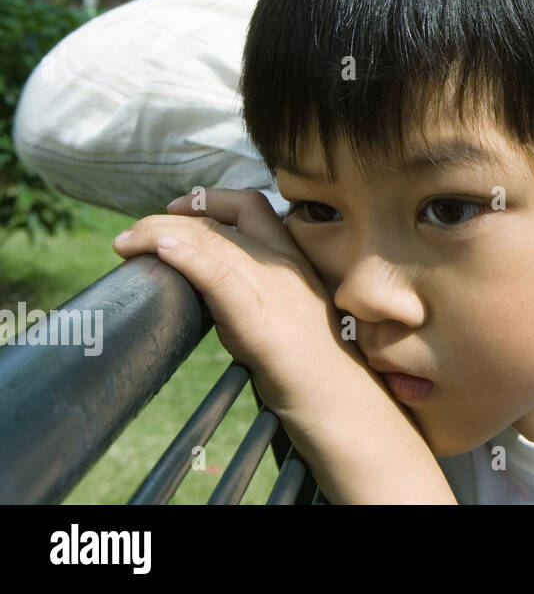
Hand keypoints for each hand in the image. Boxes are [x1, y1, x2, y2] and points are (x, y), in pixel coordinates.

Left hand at [111, 187, 371, 425]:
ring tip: (125, 245)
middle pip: (219, 223)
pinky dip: (189, 260)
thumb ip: (259, 288)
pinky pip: (221, 279)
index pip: (251, 205)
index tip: (173, 208)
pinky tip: (162, 252)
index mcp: (294, 260)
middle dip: (166, 220)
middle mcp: (286, 266)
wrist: (341, 401)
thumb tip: (210, 284)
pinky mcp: (261, 324)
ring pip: (213, 243)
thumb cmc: (313, 365)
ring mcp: (276, 292)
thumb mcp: (289, 310)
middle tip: (129, 237)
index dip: (208, 200)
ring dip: (159, 235)